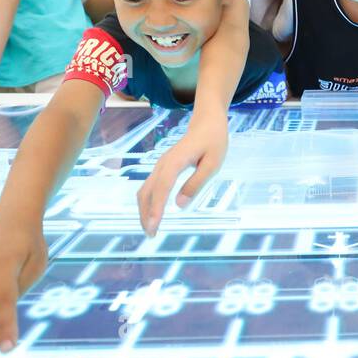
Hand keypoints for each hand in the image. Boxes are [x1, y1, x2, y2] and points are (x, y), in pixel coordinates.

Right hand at [136, 114, 228, 235]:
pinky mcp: (162, 168)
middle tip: (151, 234)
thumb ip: (197, 183)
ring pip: (145, 190)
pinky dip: (148, 202)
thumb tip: (180, 204)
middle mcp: (163, 164)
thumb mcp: (212, 163)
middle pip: (147, 191)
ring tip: (150, 229)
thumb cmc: (213, 142)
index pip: (162, 188)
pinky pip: (150, 187)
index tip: (153, 225)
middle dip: (146, 214)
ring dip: (144, 210)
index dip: (156, 207)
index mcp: (175, 161)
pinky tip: (152, 214)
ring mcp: (160, 165)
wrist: (206, 123)